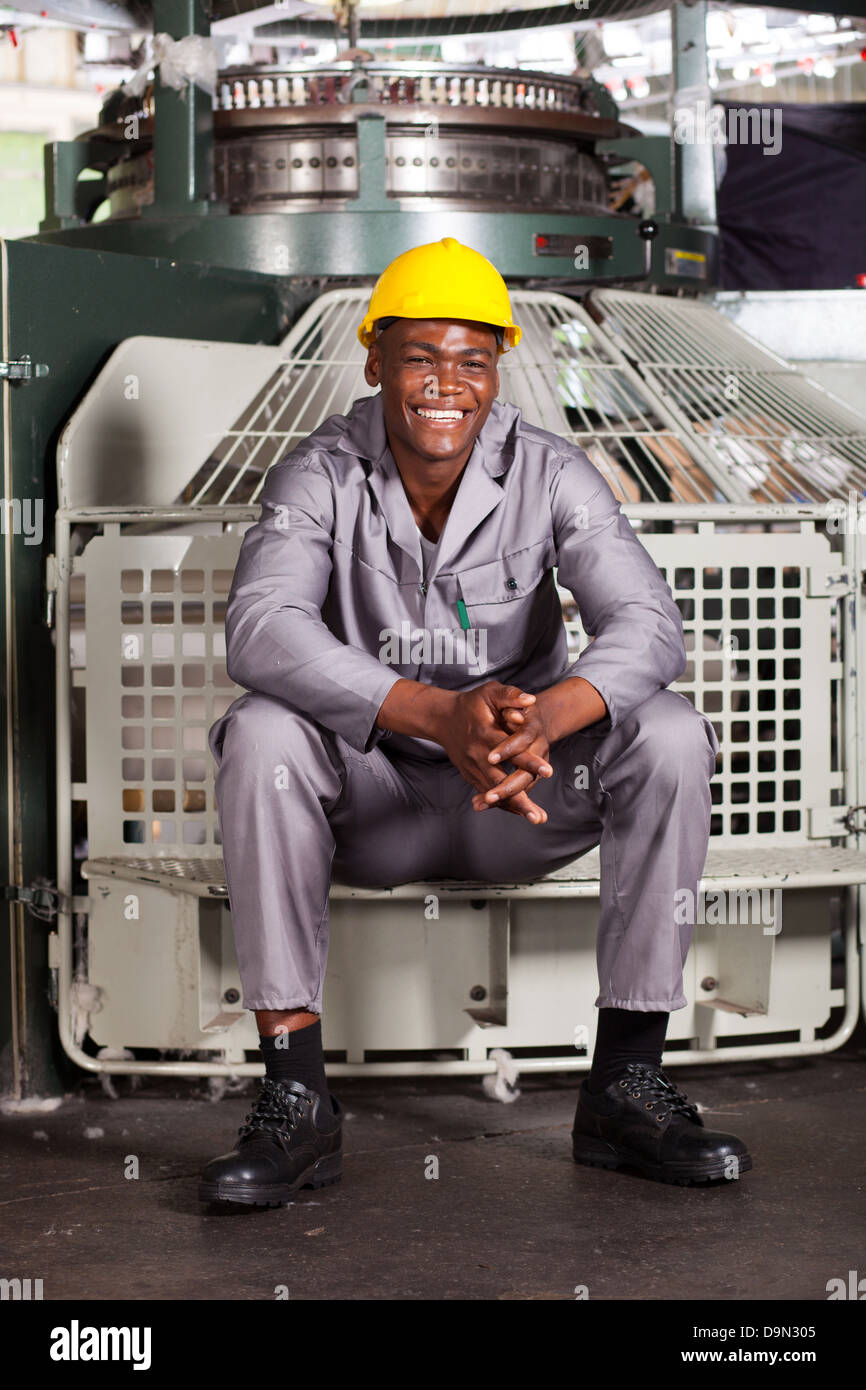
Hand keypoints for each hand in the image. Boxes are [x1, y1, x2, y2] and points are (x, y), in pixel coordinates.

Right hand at [430, 681, 552, 823]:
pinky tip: (521, 812)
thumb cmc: (472, 704)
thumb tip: (532, 700)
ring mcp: (471, 768)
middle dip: (520, 798)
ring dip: (515, 806)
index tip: (549, 771)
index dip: (529, 760)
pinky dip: (503, 804)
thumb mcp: (490, 693)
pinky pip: (487, 792)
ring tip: (536, 818)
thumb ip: (510, 695)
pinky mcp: (469, 775)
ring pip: (493, 791)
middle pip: (500, 780)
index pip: (510, 750)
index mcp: (484, 734)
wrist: (444, 718)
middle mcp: (476, 755)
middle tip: (538, 815)